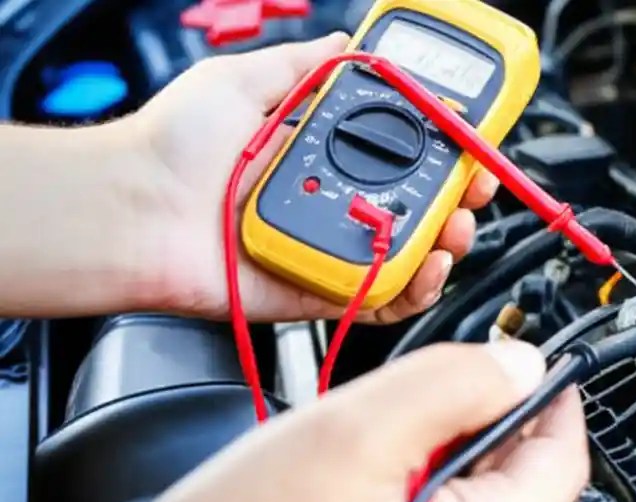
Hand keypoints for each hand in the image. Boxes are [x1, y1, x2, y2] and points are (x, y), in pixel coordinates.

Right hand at [0, 342, 588, 501]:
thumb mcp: (349, 436)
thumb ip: (451, 385)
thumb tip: (518, 362)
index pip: (562, 455)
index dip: (550, 389)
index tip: (524, 347)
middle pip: (513, 475)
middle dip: (473, 416)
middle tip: (410, 388)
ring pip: (462, 497)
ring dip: (427, 450)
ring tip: (356, 442)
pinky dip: (397, 488)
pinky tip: (338, 485)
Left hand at [128, 33, 499, 322]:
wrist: (132, 213)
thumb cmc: (170, 150)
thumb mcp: (240, 81)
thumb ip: (302, 64)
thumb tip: (348, 40)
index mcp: (322, 155)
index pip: (405, 152)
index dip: (446, 148)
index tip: (471, 138)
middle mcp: (334, 202)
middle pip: (422, 206)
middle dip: (461, 197)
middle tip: (475, 187)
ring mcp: (332, 249)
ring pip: (413, 254)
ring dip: (448, 243)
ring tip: (454, 228)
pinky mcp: (322, 291)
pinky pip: (383, 299)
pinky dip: (415, 290)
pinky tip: (426, 267)